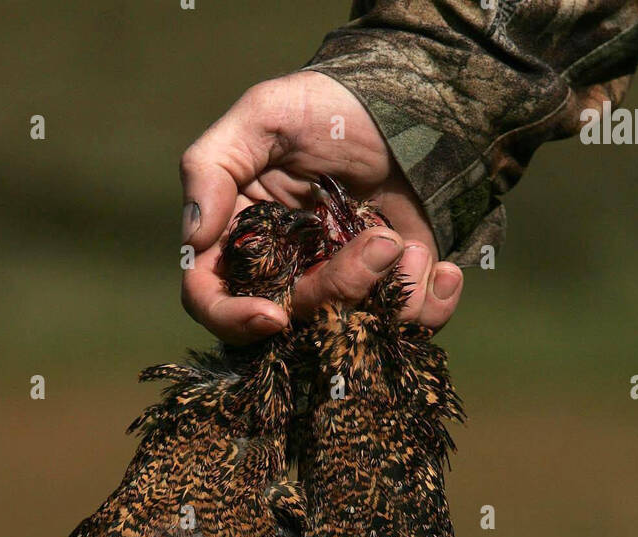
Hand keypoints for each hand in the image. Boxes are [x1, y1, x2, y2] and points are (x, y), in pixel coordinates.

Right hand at [180, 71, 462, 343]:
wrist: (405, 105)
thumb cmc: (325, 105)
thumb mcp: (263, 115)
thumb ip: (211, 167)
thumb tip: (194, 238)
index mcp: (239, 241)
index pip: (212, 301)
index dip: (234, 320)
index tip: (273, 317)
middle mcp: (284, 276)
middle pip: (293, 322)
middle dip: (340, 290)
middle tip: (379, 242)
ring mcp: (340, 289)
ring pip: (352, 329)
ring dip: (389, 295)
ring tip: (407, 242)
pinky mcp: (391, 294)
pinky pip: (406, 326)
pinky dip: (430, 305)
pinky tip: (443, 268)